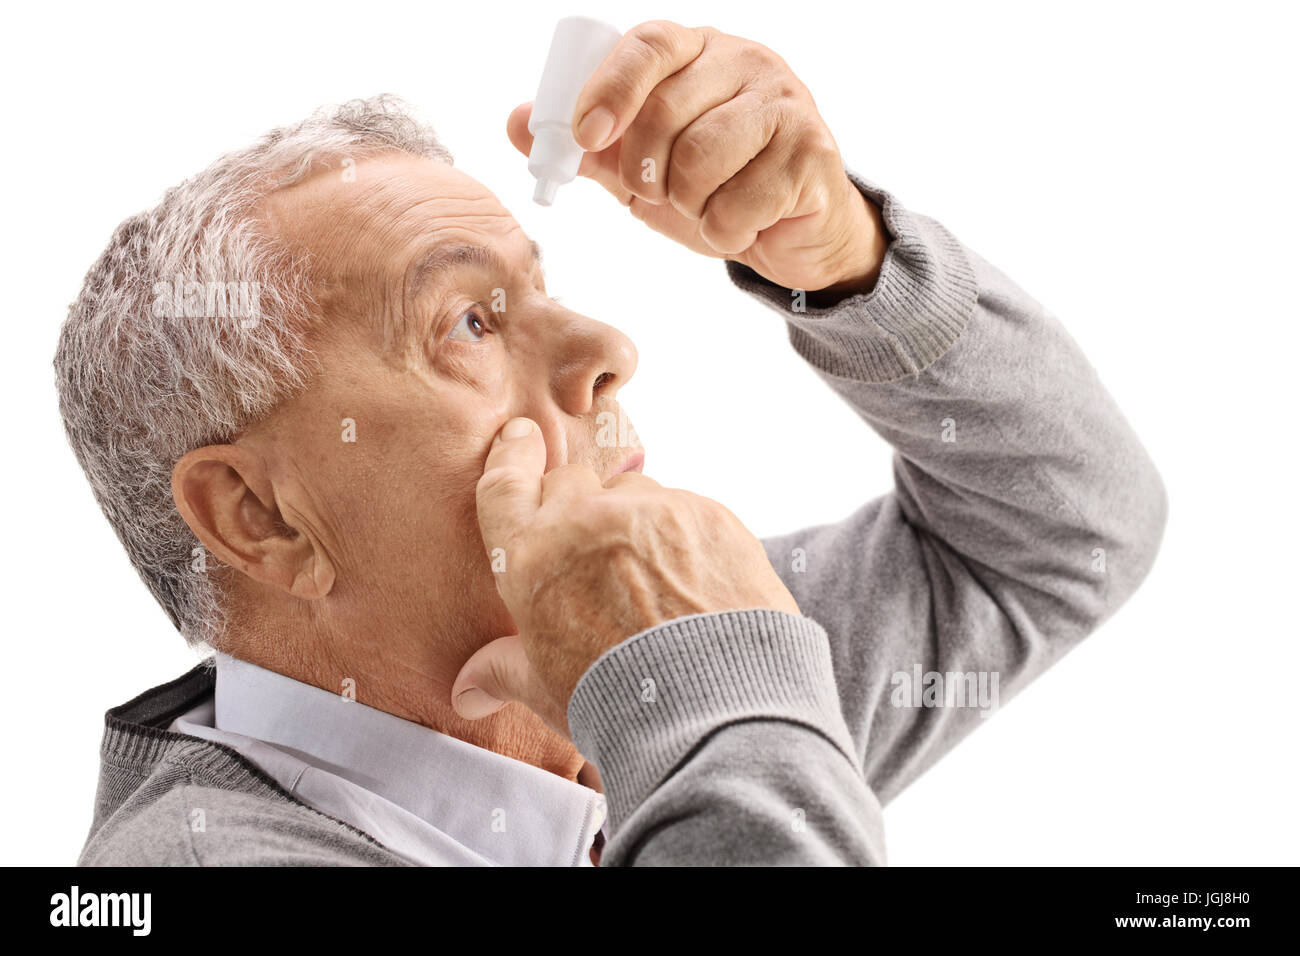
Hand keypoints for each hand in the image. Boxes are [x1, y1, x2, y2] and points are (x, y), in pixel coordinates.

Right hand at [451, 417, 799, 738]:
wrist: (714, 708)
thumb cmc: (619, 702)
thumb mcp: (546, 688)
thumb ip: (503, 670)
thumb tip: (466, 688)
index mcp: (532, 558)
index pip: (505, 485)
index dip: (511, 457)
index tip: (520, 438)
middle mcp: (586, 521)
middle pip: (572, 485)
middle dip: (579, 510)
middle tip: (599, 558)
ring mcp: (651, 511)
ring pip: (634, 494)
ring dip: (636, 523)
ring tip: (657, 582)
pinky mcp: (706, 513)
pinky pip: (686, 509)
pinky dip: (685, 536)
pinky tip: (694, 584)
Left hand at [506, 20, 887, 296]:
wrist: (789, 231)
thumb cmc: (713, 187)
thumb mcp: (642, 168)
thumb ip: (588, 145)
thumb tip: (516, 123)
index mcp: (698, 52)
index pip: (647, 45)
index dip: (610, 89)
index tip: (586, 136)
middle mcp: (746, 63)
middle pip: (666, 111)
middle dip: (645, 171)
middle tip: (655, 192)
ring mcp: (786, 104)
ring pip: (701, 158)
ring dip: (688, 205)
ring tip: (704, 207)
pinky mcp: (812, 153)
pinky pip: (740, 203)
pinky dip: (725, 230)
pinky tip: (741, 223)